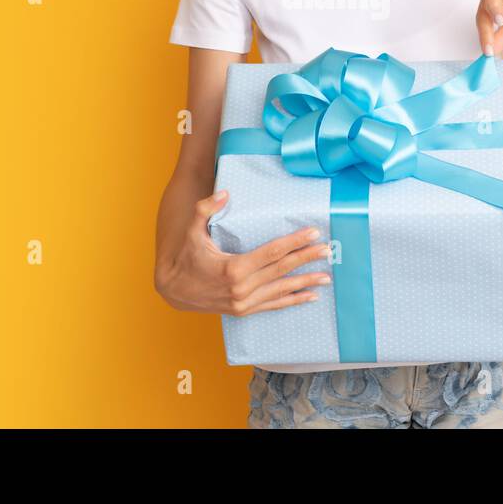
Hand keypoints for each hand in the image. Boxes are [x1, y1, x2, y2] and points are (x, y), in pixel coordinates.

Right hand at [155, 188, 333, 316]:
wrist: (174, 289)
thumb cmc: (186, 257)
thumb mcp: (192, 231)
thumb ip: (205, 209)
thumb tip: (224, 193)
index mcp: (234, 268)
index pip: (272, 252)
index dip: (294, 242)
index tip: (313, 233)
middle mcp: (242, 288)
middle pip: (282, 270)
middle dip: (307, 259)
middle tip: (328, 250)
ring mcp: (244, 302)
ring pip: (282, 290)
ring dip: (306, 283)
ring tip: (327, 276)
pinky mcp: (244, 310)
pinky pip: (274, 305)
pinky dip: (293, 301)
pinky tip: (310, 297)